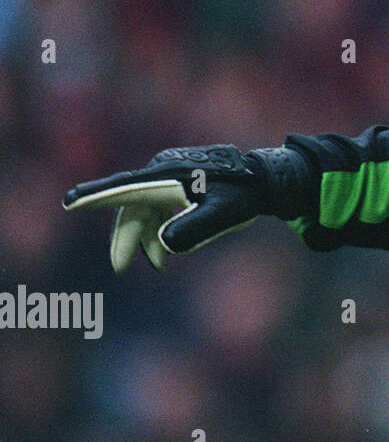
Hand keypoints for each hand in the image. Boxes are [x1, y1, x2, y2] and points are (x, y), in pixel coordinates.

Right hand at [64, 145, 277, 271]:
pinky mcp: (177, 186)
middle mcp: (162, 174)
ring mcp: (168, 179)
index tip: (70, 202)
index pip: (124, 189)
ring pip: (144, 212)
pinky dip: (158, 231)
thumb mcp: (223, 214)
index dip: (96, 197)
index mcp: (166, 176)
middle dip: (125, 239)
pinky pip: (157, 210)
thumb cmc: (244, 195)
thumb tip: (163, 244)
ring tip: (160, 265)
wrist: (265, 179)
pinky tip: (165, 254)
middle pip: (131, 207)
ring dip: (145, 239)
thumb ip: (195, 228)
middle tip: (120, 267)